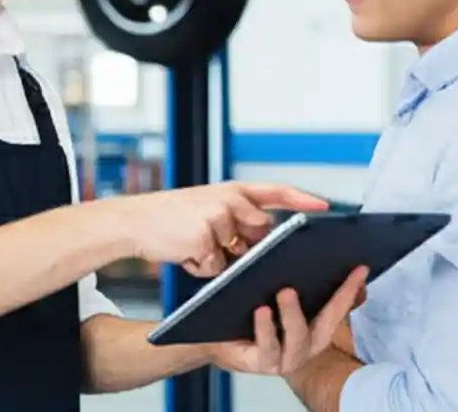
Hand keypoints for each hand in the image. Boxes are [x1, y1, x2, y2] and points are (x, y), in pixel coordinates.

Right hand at [121, 182, 328, 276]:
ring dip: (216, 259)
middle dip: (243, 246)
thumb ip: (235, 219)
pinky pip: (215, 267)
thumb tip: (259, 241)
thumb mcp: (205, 209)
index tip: (325, 207)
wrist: (132, 221)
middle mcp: (227, 199)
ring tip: (189, 244)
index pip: (274, 192)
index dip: (301, 199)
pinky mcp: (204, 237)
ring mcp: (217, 218)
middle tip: (211, 241)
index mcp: (230, 190)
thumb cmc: (168, 219)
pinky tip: (182, 252)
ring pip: (235, 255)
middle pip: (259, 233)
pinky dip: (199, 267)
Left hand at [208, 265, 369, 374]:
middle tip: (339, 274)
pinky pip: (268, 348)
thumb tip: (304, 246)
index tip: (360, 267)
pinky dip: (265, 329)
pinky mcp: (264, 363)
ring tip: (285, 291)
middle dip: (337, 299)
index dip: (350, 288)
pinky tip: (261, 311)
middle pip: (328, 322)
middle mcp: (306, 344)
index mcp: (311, 326)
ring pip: (298, 337)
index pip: (337, 306)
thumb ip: (290, 278)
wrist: (213, 338)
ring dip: (293, 314)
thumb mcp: (268, 291)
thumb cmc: (245, 312)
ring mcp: (287, 357)